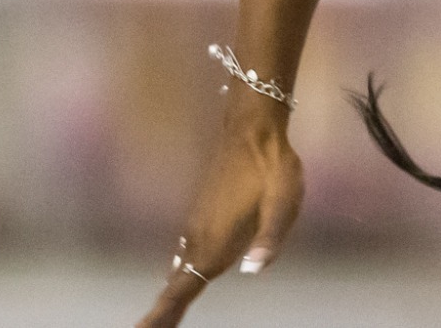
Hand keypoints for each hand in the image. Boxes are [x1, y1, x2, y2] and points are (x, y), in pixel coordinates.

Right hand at [137, 106, 302, 327]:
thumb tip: (252, 270)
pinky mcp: (202, 217)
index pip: (183, 286)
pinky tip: (177, 282)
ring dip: (169, 298)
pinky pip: (185, 257)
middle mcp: (200, 237)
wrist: (253, 130)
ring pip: (179, 271)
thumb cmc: (272, 166)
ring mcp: (198, 226)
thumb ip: (270, 237)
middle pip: (176, 286)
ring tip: (157, 323)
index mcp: (215, 240)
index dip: (163, 314)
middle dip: (160, 315)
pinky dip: (177, 277)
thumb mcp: (284, 201)